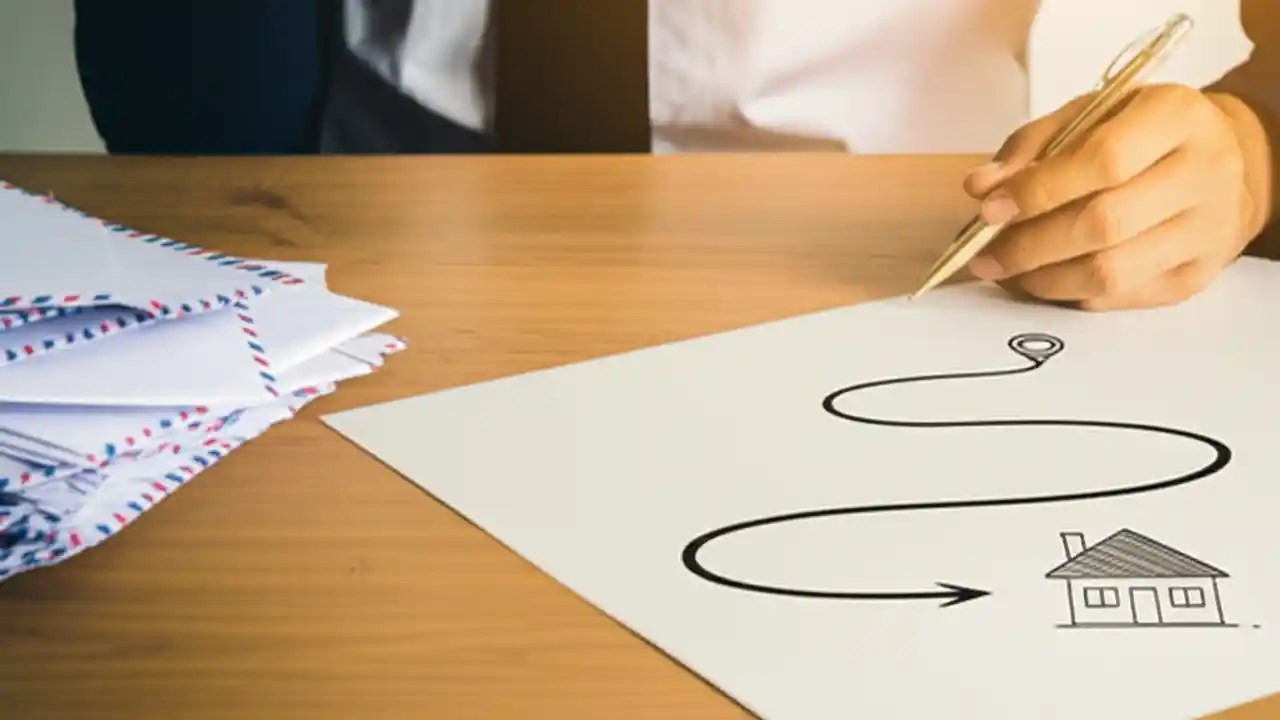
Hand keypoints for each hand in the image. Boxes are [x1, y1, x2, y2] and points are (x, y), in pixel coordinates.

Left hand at [961, 85, 1267, 310]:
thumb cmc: (1142, 134)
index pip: (1103, 161)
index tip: (989, 210)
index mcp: (1176, 116)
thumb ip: (1031, 146)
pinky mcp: (1198, 275)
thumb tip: (981, 188)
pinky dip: (1070, 294)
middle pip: (1104, 224)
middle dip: (1030, 247)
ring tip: (1007, 274)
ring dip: (1044, 280)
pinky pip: (1120, 297)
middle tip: (986, 256)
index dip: (1038, 191)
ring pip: (1111, 272)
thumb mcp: (1090, 114)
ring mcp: (1208, 229)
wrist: (1224, 160)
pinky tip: (1043, 281)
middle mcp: (1204, 171)